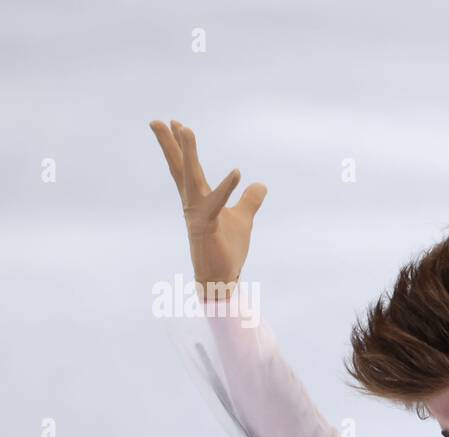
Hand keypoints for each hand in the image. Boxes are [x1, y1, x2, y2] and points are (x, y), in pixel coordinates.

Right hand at [149, 119, 265, 292]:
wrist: (222, 276)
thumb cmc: (228, 248)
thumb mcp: (243, 218)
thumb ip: (250, 200)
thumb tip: (260, 185)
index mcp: (198, 199)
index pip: (187, 169)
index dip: (180, 147)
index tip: (174, 124)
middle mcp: (193, 203)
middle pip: (180, 168)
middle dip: (171, 144)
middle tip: (159, 120)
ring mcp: (197, 214)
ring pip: (191, 178)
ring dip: (188, 154)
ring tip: (185, 129)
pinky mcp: (208, 226)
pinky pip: (216, 203)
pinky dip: (226, 189)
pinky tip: (237, 172)